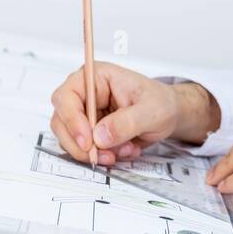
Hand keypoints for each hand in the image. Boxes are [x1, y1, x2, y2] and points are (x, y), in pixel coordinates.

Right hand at [48, 62, 218, 166]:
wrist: (170, 114)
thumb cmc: (161, 103)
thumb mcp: (152, 110)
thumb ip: (126, 122)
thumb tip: (100, 136)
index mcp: (97, 77)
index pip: (67, 96)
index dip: (71, 120)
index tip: (87, 141)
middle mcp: (86, 94)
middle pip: (61, 121)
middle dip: (81, 144)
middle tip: (102, 156)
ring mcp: (86, 114)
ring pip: (70, 139)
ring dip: (94, 152)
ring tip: (123, 151)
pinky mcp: (91, 132)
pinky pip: (85, 149)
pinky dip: (102, 156)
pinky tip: (124, 150)